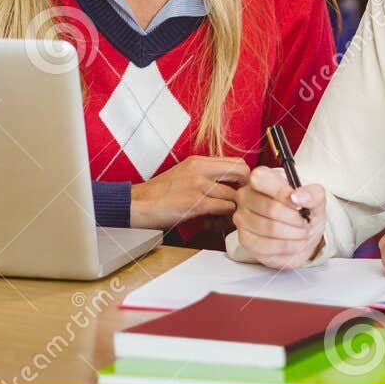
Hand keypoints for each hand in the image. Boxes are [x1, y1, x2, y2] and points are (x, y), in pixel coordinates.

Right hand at [130, 156, 250, 230]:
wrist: (138, 204)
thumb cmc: (159, 194)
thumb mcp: (184, 174)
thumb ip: (205, 175)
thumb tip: (227, 184)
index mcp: (198, 161)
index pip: (236, 161)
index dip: (244, 176)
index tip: (241, 189)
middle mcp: (200, 169)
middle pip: (242, 171)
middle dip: (247, 189)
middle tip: (242, 202)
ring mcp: (199, 185)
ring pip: (235, 194)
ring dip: (236, 208)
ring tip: (229, 217)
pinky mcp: (196, 203)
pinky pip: (225, 208)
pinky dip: (226, 218)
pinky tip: (219, 222)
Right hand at [232, 165, 325, 268]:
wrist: (302, 233)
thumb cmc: (304, 211)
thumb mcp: (316, 198)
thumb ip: (313, 194)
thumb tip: (298, 197)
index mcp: (261, 178)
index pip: (260, 179)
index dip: (282, 193)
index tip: (298, 204)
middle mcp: (246, 196)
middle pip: (270, 208)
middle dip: (295, 220)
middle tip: (306, 223)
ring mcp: (242, 218)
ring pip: (270, 229)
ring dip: (293, 235)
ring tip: (302, 233)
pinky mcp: (245, 240)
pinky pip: (266, 246)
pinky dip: (286, 247)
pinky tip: (292, 242)